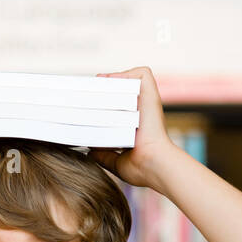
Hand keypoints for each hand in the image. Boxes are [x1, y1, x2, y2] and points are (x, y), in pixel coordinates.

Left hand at [88, 66, 180, 190]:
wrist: (154, 165)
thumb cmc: (140, 168)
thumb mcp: (115, 161)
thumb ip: (103, 155)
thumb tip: (90, 150)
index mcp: (135, 124)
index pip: (119, 106)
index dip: (105, 102)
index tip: (87, 103)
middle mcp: (142, 111)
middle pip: (123, 90)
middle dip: (105, 88)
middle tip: (87, 91)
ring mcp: (147, 102)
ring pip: (131, 79)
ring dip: (114, 78)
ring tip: (96, 84)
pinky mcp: (152, 96)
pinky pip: (142, 73)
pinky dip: (127, 73)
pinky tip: (110, 81)